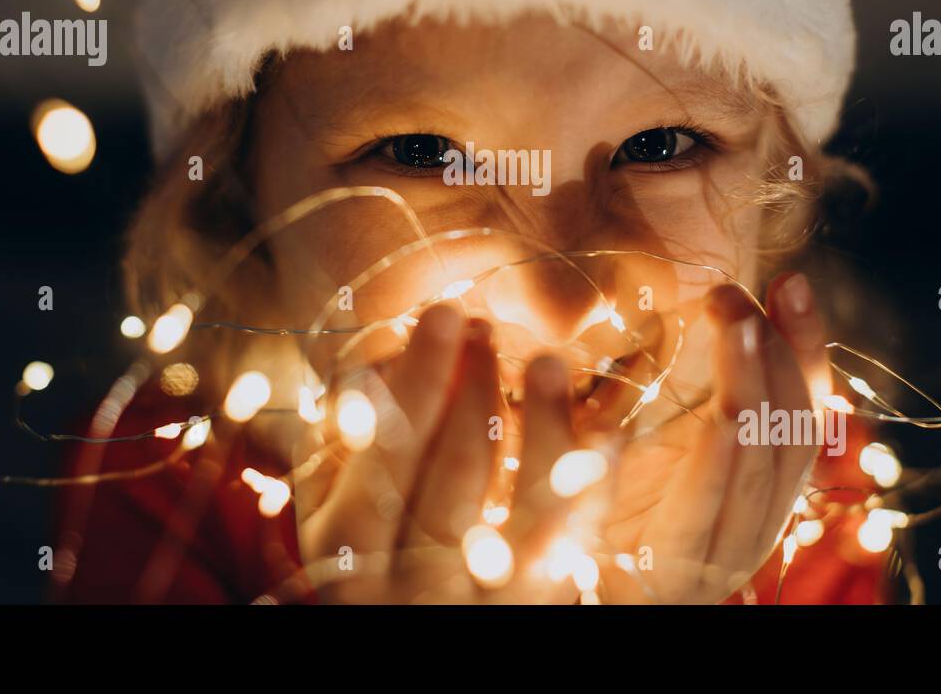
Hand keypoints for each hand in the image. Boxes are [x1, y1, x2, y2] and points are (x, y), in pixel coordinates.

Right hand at [293, 304, 606, 602]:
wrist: (417, 627)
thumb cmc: (377, 552)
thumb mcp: (339, 505)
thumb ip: (347, 443)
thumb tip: (379, 357)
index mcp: (342, 545)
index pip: (380, 454)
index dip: (417, 379)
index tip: (442, 313)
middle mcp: (400, 584)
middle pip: (448, 474)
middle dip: (475, 388)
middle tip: (484, 325)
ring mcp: (466, 605)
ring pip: (517, 508)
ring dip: (540, 423)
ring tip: (547, 363)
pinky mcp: (527, 614)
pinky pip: (567, 544)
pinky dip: (587, 482)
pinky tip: (601, 431)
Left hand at [599, 273, 830, 602]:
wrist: (555, 593)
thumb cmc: (592, 509)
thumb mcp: (635, 436)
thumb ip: (670, 387)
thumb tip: (700, 302)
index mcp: (753, 489)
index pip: (802, 410)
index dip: (805, 345)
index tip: (789, 281)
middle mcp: (752, 523)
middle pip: (790, 432)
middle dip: (772, 354)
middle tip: (735, 294)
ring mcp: (721, 557)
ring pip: (760, 469)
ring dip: (753, 391)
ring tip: (740, 327)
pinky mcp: (676, 578)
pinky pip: (705, 515)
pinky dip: (719, 462)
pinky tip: (725, 415)